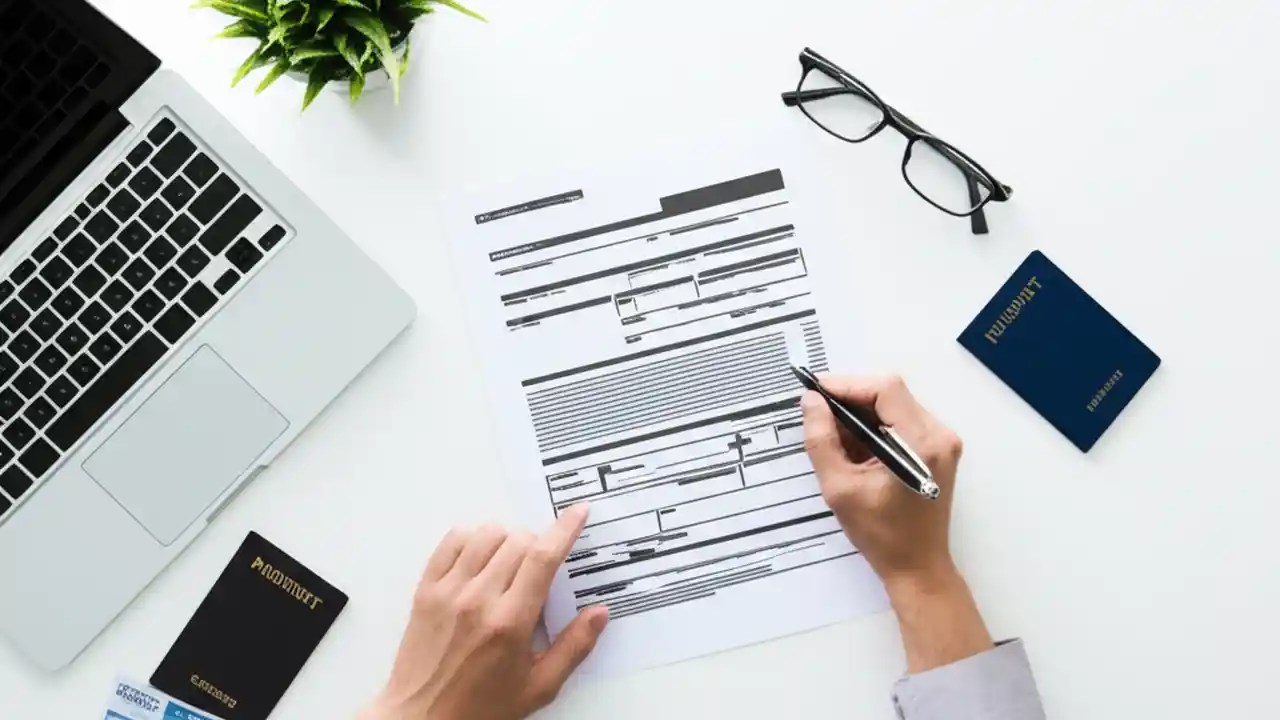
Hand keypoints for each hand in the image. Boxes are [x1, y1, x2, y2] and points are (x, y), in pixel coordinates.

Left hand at [360, 505, 608, 719]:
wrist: (422, 718)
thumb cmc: (482, 707)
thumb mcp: (538, 687)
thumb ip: (573, 648)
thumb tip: (599, 613)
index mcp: (510, 623)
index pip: (543, 559)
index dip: (564, 529)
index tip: (578, 512)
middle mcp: (478, 600)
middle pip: (517, 541)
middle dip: (537, 544)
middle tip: (539, 567)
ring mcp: (448, 592)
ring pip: (485, 535)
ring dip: (505, 540)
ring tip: (509, 565)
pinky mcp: (425, 590)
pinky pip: (451, 543)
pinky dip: (470, 540)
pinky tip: (479, 559)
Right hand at [801, 374, 991, 671]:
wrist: (917, 566)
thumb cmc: (881, 534)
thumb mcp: (840, 488)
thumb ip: (822, 440)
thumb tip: (811, 402)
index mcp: (921, 443)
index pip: (885, 389)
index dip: (847, 385)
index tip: (815, 393)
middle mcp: (939, 435)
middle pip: (890, 393)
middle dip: (851, 399)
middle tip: (818, 413)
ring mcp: (941, 441)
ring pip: (894, 406)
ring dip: (861, 413)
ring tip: (833, 434)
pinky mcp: (936, 449)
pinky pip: (900, 422)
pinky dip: (874, 427)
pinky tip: (854, 446)